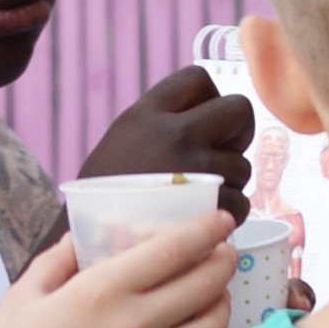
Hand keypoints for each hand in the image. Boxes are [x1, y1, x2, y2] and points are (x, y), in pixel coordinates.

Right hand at [0, 217, 236, 327]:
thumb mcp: (24, 297)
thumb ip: (57, 260)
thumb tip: (80, 235)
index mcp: (100, 291)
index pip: (172, 250)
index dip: (205, 230)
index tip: (220, 218)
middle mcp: (133, 323)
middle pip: (203, 282)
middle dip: (223, 258)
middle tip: (225, 249)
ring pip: (212, 321)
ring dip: (223, 297)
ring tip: (218, 287)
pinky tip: (203, 325)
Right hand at [82, 66, 258, 224]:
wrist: (85, 250)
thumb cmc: (103, 202)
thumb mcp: (121, 145)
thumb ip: (159, 127)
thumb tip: (210, 117)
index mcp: (144, 115)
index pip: (197, 77)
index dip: (211, 98)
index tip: (204, 122)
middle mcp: (171, 133)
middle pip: (239, 108)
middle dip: (239, 132)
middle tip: (222, 153)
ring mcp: (193, 166)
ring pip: (243, 164)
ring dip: (230, 183)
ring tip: (197, 198)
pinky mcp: (208, 203)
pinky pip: (241, 201)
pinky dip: (230, 214)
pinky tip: (203, 219)